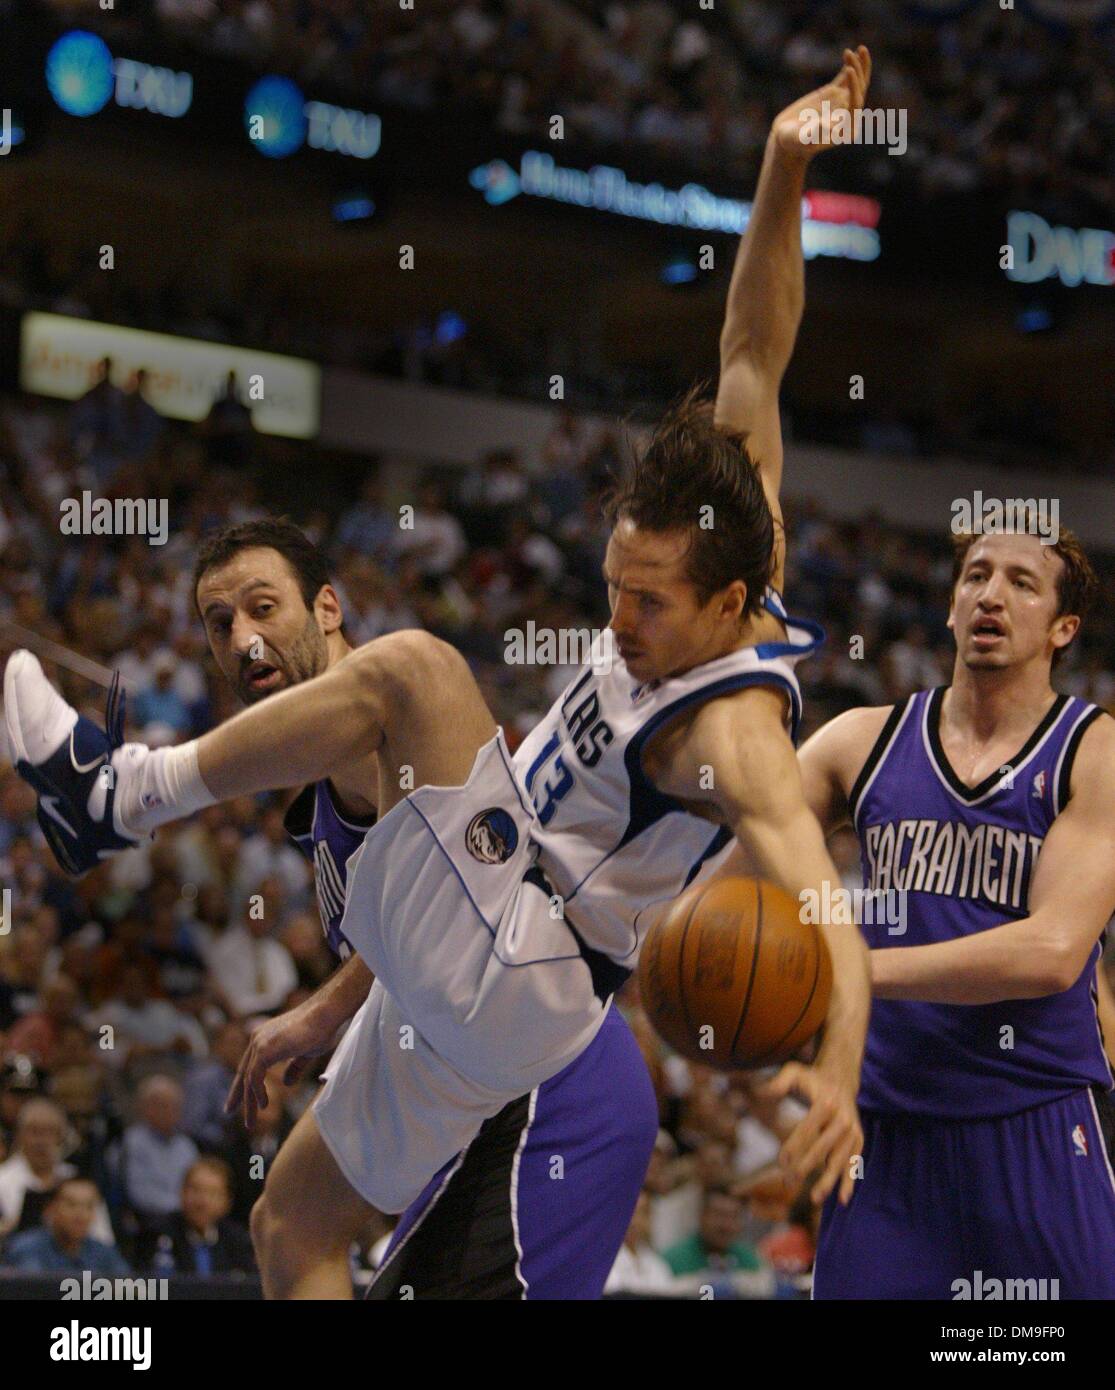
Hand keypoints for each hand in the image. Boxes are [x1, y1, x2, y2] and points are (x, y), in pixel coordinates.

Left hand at [225, 998, 334, 1127]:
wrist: (326, 1014)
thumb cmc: (320, 1029)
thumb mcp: (306, 1053)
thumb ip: (294, 1067)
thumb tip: (286, 1083)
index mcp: (265, 1038)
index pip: (250, 1065)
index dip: (244, 1084)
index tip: (239, 1101)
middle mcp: (258, 1039)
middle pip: (244, 1072)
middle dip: (237, 1094)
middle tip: (229, 1112)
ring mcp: (260, 1043)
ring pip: (248, 1079)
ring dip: (249, 1102)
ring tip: (249, 1122)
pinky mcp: (265, 1050)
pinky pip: (255, 1077)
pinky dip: (257, 1093)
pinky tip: (263, 1105)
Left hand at [761, 1058, 863, 1205]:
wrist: (842, 1079)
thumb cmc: (812, 1078)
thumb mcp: (794, 1071)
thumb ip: (779, 1081)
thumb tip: (761, 1092)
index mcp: (825, 1103)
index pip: (807, 1130)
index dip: (793, 1147)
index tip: (781, 1163)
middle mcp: (842, 1119)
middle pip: (822, 1148)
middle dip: (804, 1167)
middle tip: (788, 1183)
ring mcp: (852, 1131)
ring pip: (839, 1160)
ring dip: (827, 1181)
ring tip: (814, 1199)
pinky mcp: (858, 1140)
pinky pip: (854, 1163)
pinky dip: (849, 1181)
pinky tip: (843, 1200)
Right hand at [771, 45, 871, 163]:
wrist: (786, 137)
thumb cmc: (794, 142)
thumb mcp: (803, 139)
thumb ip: (815, 133)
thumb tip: (829, 124)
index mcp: (847, 130)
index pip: (856, 104)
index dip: (854, 86)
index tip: (849, 70)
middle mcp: (849, 115)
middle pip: (860, 90)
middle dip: (860, 72)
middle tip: (855, 53)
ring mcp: (842, 103)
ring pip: (856, 82)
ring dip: (859, 66)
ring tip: (860, 49)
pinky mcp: (834, 93)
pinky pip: (845, 78)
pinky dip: (849, 65)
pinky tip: (849, 52)